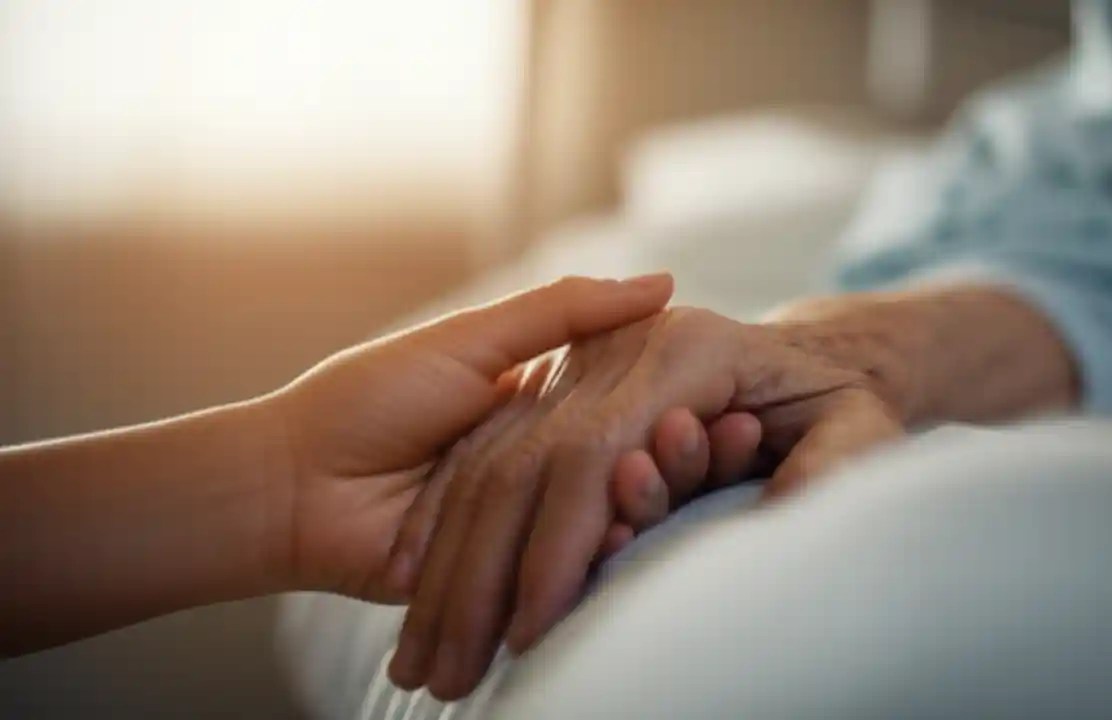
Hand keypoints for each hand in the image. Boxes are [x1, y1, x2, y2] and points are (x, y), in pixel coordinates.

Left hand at [258, 275, 693, 600]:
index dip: (669, 409)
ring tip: (682, 485)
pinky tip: (632, 539)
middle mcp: (534, 469)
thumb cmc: (371, 399)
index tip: (721, 402)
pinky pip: (556, 576)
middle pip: (618, 469)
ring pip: (597, 522)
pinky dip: (594, 560)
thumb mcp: (472, 341)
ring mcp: (517, 528)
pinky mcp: (498, 582)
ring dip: (643, 505)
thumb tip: (662, 281)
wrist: (294, 484)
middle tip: (732, 440)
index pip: (621, 410)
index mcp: (533, 410)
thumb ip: (561, 313)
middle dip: (670, 461)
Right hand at [390, 306, 904, 696]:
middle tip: (457, 667)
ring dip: (455, 562)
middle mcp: (617, 346)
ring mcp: (579, 360)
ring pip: (492, 462)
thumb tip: (776, 519)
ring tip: (431, 655)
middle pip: (528, 459)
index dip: (560, 546)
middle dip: (490, 570)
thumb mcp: (862, 431)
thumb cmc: (837, 406)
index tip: (534, 631)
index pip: (596, 450)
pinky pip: (483, 457)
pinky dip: (450, 530)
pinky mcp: (554, 385)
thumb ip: (832, 470)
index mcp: (685, 347)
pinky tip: (427, 592)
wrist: (806, 360)